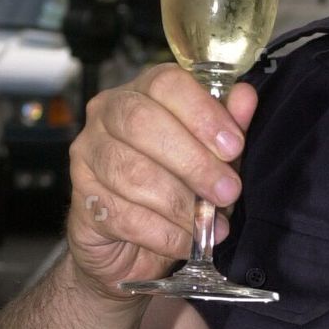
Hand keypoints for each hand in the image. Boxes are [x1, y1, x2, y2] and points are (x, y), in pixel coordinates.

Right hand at [66, 64, 258, 301]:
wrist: (132, 245)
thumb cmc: (177, 186)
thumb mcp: (212, 155)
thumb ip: (228, 125)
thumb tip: (246, 97)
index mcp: (142, 92)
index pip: (165, 83)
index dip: (203, 113)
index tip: (234, 147)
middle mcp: (106, 115)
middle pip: (142, 122)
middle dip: (194, 162)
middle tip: (228, 191)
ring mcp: (87, 156)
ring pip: (131, 172)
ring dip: (180, 203)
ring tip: (210, 224)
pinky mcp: (83, 200)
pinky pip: (124, 216)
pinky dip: (164, 234)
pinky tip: (186, 241)